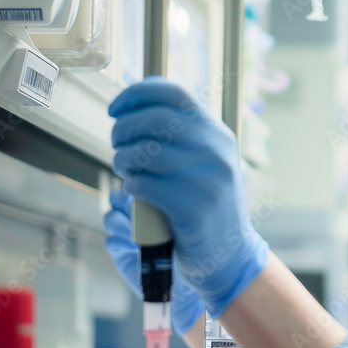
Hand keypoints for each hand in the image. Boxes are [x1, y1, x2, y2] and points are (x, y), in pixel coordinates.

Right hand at [104, 188, 204, 334]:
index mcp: (157, 204)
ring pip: (111, 217)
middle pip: (119, 197)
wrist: (189, 287)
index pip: (140, 185)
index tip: (148, 192)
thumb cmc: (196, 254)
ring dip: (120, 222)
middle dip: (125, 202)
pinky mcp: (122, 252)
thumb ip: (169, 208)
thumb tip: (153, 193)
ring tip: (138, 234)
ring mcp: (130, 233)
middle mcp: (141, 216)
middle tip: (139, 213)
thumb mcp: (187, 225)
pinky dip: (121, 243)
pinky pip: (111, 241)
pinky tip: (136, 249)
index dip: (139, 185)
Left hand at [109, 77, 268, 315]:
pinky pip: (144, 184)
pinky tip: (136, 192)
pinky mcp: (194, 206)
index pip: (173, 93)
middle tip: (117, 145)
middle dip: (122, 129)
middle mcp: (216, 150)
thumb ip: (183, 136)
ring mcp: (207, 178)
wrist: (231, 253)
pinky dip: (131, 186)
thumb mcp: (207, 162)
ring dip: (123, 160)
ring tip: (126, 170)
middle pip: (153, 119)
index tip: (116, 109)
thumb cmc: (208, 206)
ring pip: (144, 152)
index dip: (136, 94)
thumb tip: (137, 106)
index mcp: (217, 133)